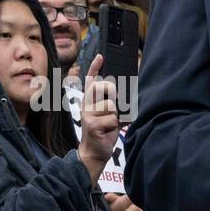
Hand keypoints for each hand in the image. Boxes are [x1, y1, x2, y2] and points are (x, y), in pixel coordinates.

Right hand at [78, 54, 118, 184]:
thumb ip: (112, 104)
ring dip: (115, 116)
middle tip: (114, 103)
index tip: (101, 56)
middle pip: (102, 87)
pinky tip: (108, 131)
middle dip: (112, 92)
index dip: (95, 67)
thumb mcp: (108, 116)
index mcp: (89, 101)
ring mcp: (87, 114)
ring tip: (109, 124)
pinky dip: (114, 126)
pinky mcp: (92, 124)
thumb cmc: (103, 133)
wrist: (94, 153)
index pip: (91, 81)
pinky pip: (112, 119)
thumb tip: (123, 97)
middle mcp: (86, 105)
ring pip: (110, 105)